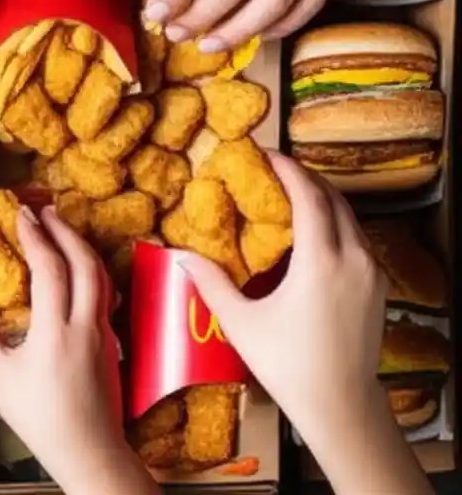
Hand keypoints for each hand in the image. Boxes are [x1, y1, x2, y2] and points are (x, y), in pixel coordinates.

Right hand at [0, 206, 156, 493]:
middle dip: (63, 230)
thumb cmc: (36, 417)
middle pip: (83, 263)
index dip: (35, 237)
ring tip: (61, 226)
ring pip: (100, 275)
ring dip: (81, 245)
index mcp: (54, 333)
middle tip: (44, 209)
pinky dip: (91, 268)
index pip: (50, 270)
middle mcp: (85, 325)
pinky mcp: (112, 340)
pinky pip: (105, 291)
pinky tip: (78, 264)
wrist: (87, 450)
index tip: (21, 214)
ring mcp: (104, 331)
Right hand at [178, 153, 428, 493]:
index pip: (309, 196)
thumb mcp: (241, 323)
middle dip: (304, 178)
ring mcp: (371, 272)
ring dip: (321, 200)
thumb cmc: (288, 364)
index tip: (265, 154)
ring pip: (349, 218)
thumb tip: (180, 254)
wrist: (340, 404)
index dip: (287, 169)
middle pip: (333, 199)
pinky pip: (356, 239)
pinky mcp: (377, 286)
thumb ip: (212, 283)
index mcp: (322, 261)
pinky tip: (310, 234)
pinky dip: (334, 223)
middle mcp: (354, 258)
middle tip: (273, 169)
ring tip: (289, 195)